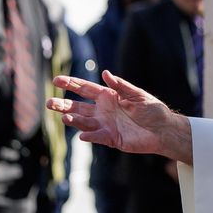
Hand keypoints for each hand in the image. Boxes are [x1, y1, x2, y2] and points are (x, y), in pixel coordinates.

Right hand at [47, 72, 192, 164]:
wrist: (163, 129)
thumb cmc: (152, 109)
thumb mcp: (137, 94)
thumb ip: (121, 86)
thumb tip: (105, 73)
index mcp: (108, 96)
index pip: (85, 89)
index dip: (71, 84)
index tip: (56, 79)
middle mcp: (103, 110)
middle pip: (78, 106)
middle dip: (63, 104)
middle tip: (49, 103)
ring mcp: (105, 125)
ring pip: (83, 122)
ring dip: (73, 119)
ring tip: (63, 116)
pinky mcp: (111, 138)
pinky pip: (97, 137)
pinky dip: (89, 136)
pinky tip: (82, 135)